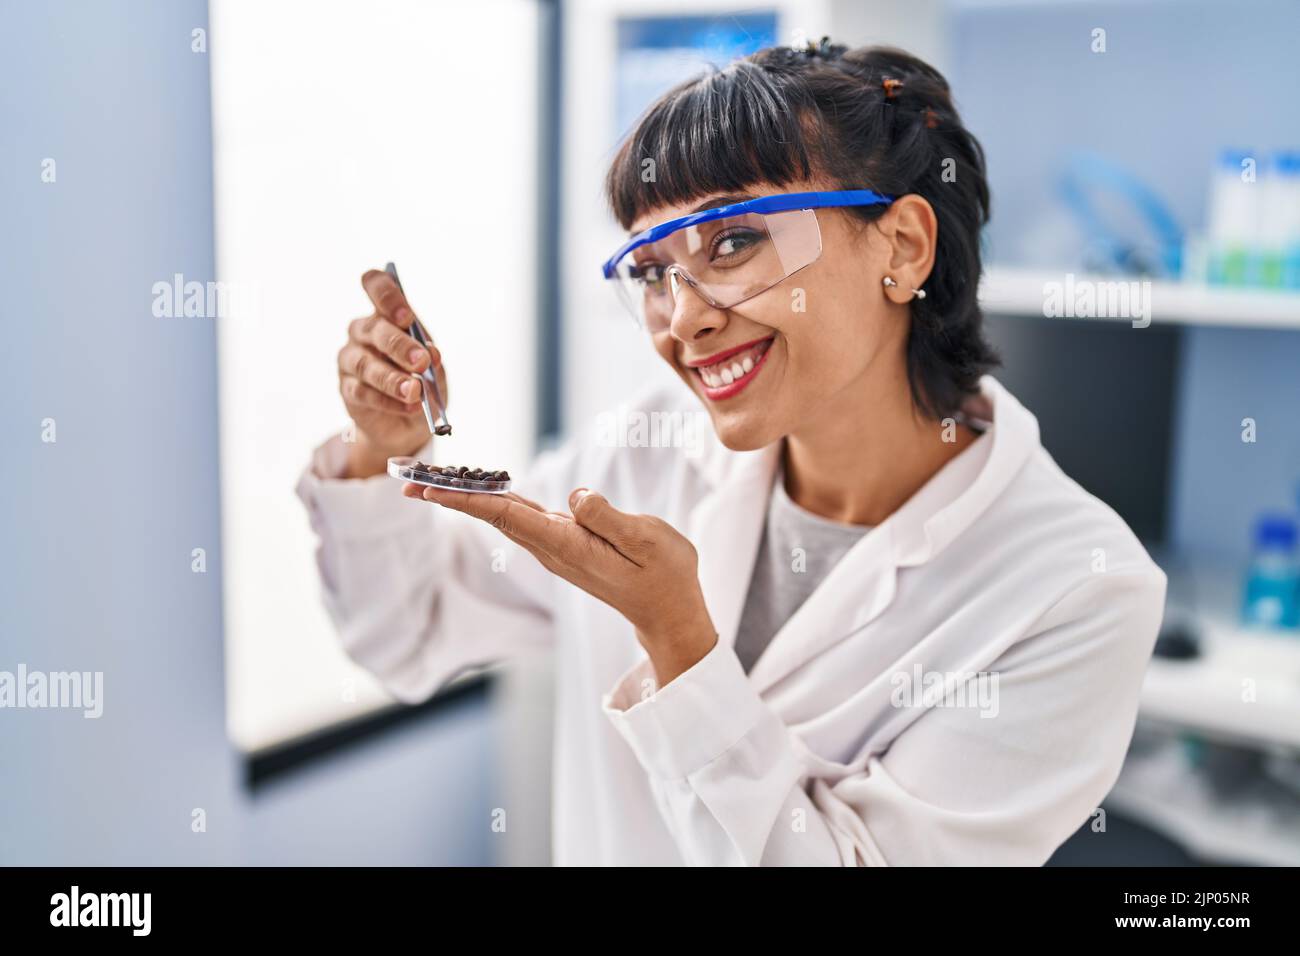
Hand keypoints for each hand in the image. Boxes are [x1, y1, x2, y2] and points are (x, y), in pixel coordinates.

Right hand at [336, 269, 449, 476]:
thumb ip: (430, 357)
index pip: (375, 285)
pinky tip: (409, 406)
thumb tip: (430, 352)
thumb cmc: (420, 381)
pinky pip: (363, 392)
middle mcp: (362, 331)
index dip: (387, 296)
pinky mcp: (347, 388)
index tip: (406, 317)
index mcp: (385, 313)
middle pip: (375, 331)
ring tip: (415, 391)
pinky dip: (388, 400)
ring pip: (366, 365)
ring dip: (393, 378)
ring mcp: (350, 359)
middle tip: (422, 362)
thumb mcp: (432, 367)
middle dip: (400, 346)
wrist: (406, 421)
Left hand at [405, 483, 717, 685]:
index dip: (467, 499)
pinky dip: (497, 503)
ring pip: (505, 517)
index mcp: (568, 545)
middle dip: (452, 497)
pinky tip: (483, 493)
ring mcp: (558, 550)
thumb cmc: (665, 576)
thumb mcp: (647, 541)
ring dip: (469, 499)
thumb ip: (608, 518)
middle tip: (410, 479)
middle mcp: (554, 549)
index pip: (507, 515)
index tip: (429, 489)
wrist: (668, 614)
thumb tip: (574, 496)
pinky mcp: (567, 547)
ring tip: (434, 483)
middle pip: (494, 515)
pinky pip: (523, 519)